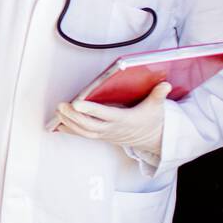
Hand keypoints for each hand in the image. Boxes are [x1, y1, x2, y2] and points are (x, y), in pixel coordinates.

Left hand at [54, 81, 170, 155]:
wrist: (152, 138)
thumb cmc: (152, 119)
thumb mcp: (157, 107)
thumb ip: (158, 95)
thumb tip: (165, 84)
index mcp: (124, 120)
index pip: (105, 115)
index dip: (90, 109)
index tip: (77, 102)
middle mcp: (112, 129)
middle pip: (89, 125)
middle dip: (73, 116)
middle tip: (61, 106)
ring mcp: (105, 135)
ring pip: (84, 132)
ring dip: (69, 122)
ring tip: (58, 112)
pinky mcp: (101, 136)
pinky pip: (83, 135)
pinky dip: (70, 130)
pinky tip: (58, 124)